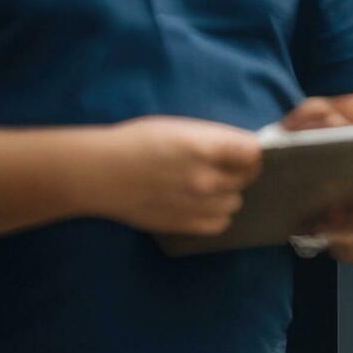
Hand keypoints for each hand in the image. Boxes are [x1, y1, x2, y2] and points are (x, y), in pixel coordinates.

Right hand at [91, 116, 265, 237]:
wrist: (98, 173)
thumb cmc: (135, 142)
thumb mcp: (178, 127)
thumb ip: (213, 139)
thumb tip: (241, 150)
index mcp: (206, 147)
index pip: (254, 152)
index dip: (249, 152)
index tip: (241, 152)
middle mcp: (208, 178)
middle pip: (247, 178)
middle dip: (237, 171)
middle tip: (218, 168)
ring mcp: (198, 204)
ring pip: (235, 202)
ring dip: (226, 194)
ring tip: (204, 188)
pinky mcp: (186, 224)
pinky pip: (220, 223)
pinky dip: (215, 215)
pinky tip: (199, 205)